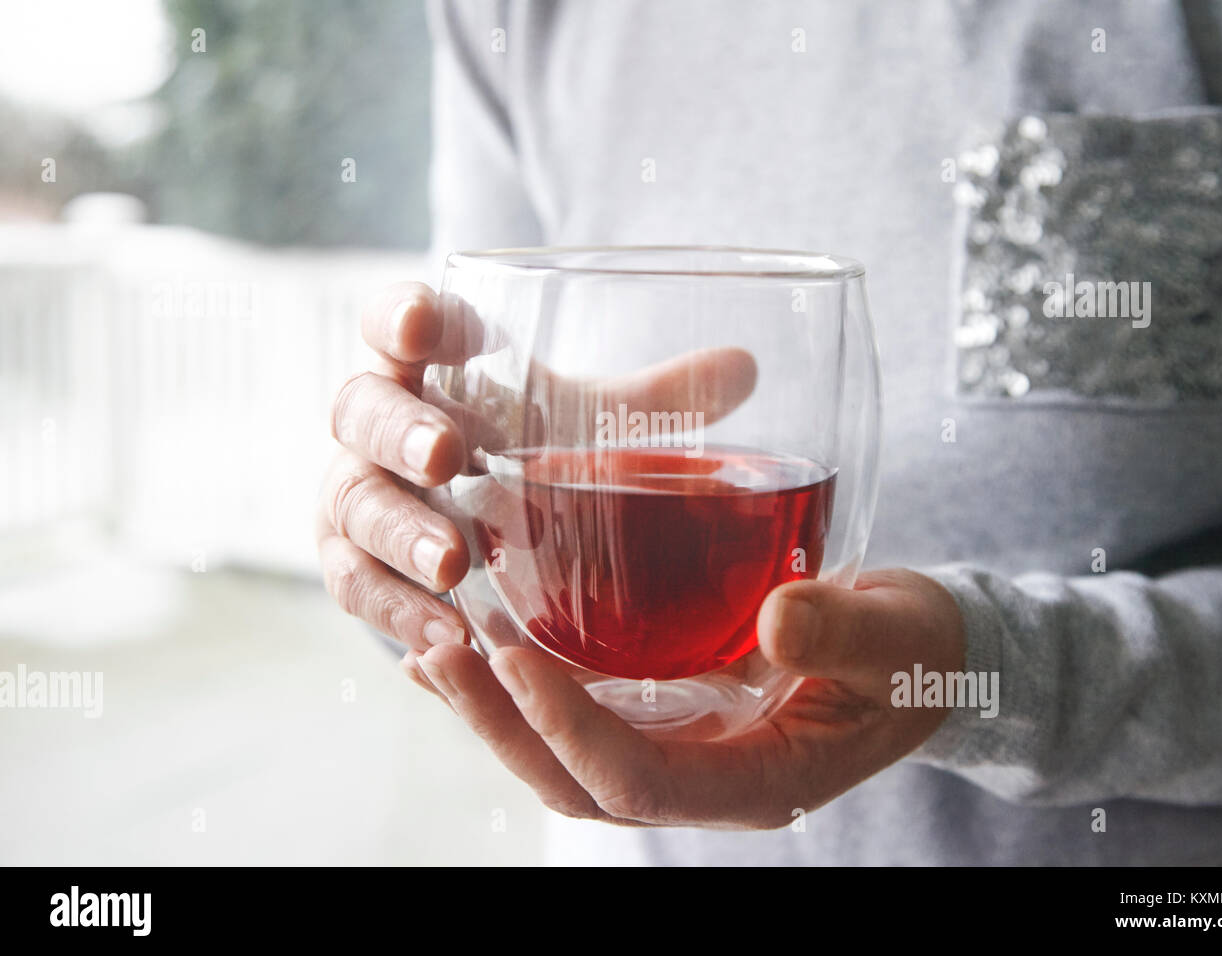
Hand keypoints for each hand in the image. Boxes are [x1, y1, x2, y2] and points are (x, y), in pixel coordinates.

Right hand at [317, 281, 758, 680]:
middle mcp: (379, 426)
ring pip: (350, 503)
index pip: (398, 322)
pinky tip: (444, 635)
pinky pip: (357, 587)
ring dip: (399, 531)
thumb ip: (652, 400)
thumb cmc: (527, 454)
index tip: (430, 323)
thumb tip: (743, 367)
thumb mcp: (584, 425)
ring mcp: (358, 497)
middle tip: (446, 455)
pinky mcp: (353, 567)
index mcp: (428, 367)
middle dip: (398, 430)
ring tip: (454, 564)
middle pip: (360, 410)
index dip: (403, 317)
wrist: (473, 536)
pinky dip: (398, 610)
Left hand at [406, 568, 965, 827]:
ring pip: (565, 758)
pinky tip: (476, 641)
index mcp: (759, 780)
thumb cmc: (917, 652)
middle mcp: (705, 779)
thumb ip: (847, 632)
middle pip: (578, 781)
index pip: (641, 781)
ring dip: (497, 711)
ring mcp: (681, 752)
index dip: (571, 729)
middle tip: (441, 650)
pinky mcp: (668, 717)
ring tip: (432, 645)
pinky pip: (579, 719)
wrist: (922, 658)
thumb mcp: (899, 637)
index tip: (514, 658)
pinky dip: (521, 690)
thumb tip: (779, 619)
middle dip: (503, 725)